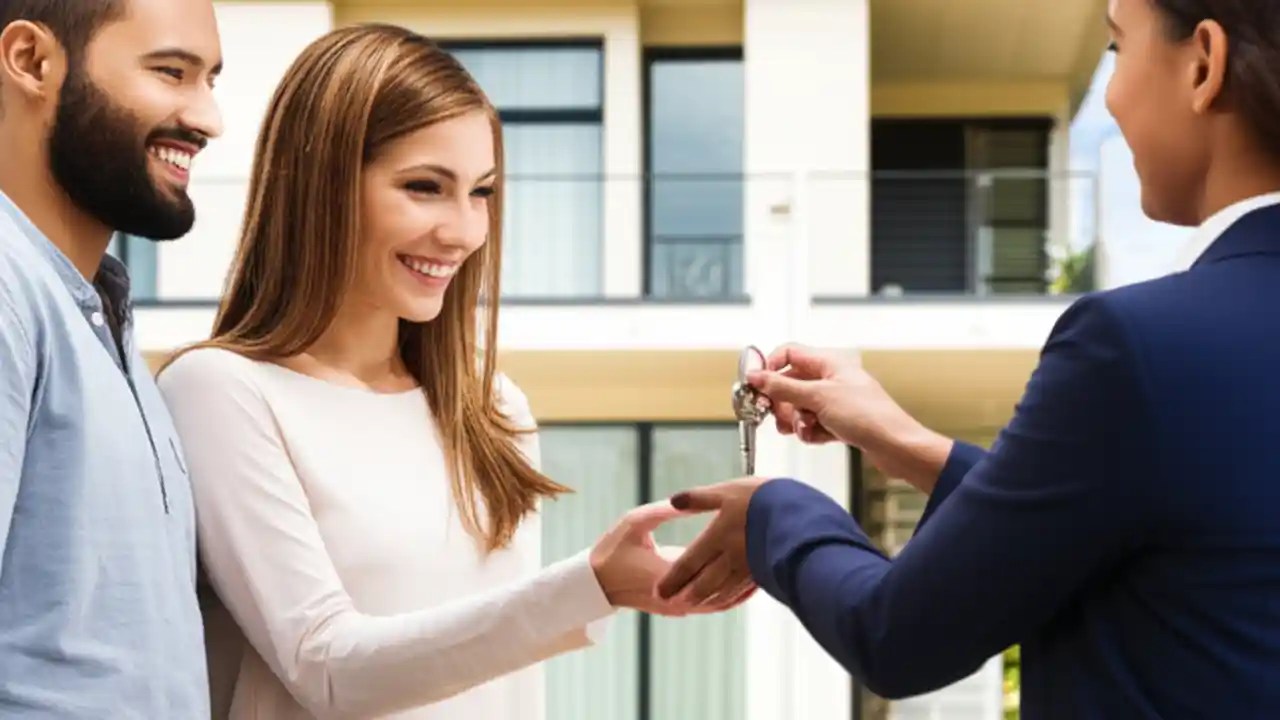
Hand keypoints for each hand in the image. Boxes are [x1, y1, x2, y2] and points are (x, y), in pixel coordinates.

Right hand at [589, 501, 753, 615]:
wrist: (598, 583)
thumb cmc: (613, 550)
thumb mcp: (634, 523)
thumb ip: (662, 511)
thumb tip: (686, 500)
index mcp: (665, 572)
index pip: (706, 564)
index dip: (732, 550)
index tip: (752, 533)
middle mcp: (676, 595)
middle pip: (722, 587)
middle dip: (745, 570)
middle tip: (769, 550)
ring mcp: (679, 607)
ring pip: (721, 600)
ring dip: (743, 586)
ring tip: (766, 569)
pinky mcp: (680, 609)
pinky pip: (712, 605)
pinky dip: (731, 597)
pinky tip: (746, 586)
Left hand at [653, 478, 766, 604]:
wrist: (800, 516)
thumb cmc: (761, 498)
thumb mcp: (727, 491)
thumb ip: (700, 498)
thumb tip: (673, 500)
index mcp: (717, 537)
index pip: (688, 564)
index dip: (672, 579)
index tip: (658, 592)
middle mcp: (730, 558)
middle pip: (703, 582)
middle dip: (686, 593)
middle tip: (670, 602)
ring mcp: (749, 567)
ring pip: (722, 589)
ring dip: (705, 598)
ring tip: (693, 604)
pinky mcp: (764, 570)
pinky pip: (741, 589)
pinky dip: (729, 596)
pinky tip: (726, 597)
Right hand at [747, 343, 951, 490]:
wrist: (896, 446)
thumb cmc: (868, 415)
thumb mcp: (817, 397)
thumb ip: (782, 387)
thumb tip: (756, 376)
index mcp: (829, 363)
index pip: (789, 354)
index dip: (770, 367)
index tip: (756, 385)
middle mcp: (831, 378)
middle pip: (791, 384)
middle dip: (781, 402)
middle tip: (775, 416)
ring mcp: (835, 400)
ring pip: (800, 407)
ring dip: (796, 420)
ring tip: (803, 428)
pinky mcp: (839, 421)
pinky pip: (812, 423)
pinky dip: (811, 431)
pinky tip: (818, 437)